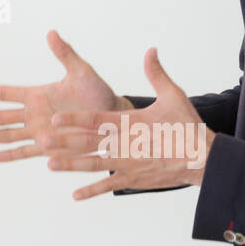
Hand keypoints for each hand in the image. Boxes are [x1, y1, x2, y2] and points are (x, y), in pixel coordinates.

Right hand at [0, 30, 127, 162]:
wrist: (112, 119)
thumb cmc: (98, 94)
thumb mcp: (82, 72)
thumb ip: (65, 54)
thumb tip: (51, 33)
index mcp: (37, 95)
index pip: (5, 93)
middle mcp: (33, 115)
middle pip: (0, 117)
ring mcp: (38, 132)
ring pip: (6, 136)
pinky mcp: (47, 148)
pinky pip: (24, 152)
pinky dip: (9, 156)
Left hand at [42, 47, 213, 198]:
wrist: (202, 157)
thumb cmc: (187, 125)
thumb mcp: (173, 95)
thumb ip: (156, 74)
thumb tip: (151, 50)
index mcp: (129, 123)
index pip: (96, 120)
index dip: (74, 119)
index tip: (55, 118)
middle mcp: (124, 144)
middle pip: (88, 143)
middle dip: (64, 142)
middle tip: (42, 142)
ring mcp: (126, 163)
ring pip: (93, 165)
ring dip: (71, 166)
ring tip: (49, 165)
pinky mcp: (132, 178)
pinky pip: (107, 186)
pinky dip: (91, 191)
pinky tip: (75, 195)